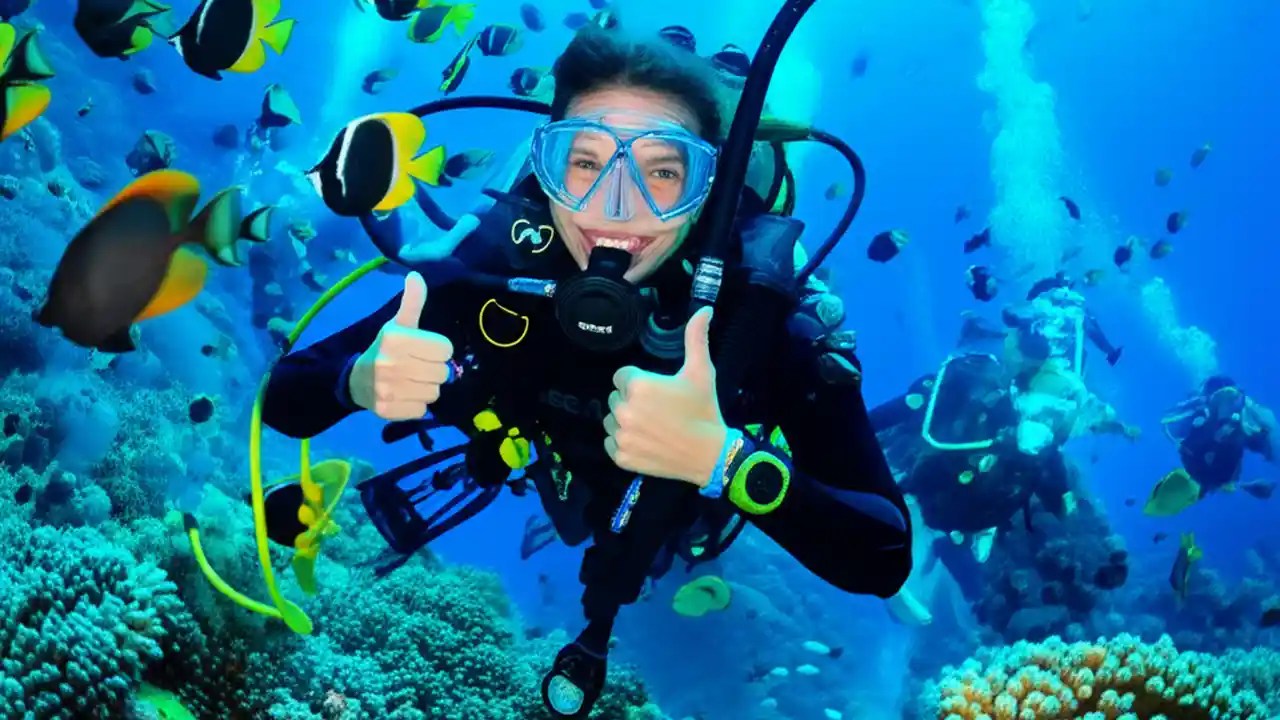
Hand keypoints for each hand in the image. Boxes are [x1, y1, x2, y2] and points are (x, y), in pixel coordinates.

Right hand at [349, 272, 453, 419]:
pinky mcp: (387, 411)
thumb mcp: (398, 324)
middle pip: (442, 373)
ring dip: (426, 387)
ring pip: (434, 392)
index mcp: (396, 338)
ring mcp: (388, 389)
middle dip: (433, 370)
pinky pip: (422, 409)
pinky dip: (417, 404)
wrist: (356, 380)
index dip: (438, 349)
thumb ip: (412, 302)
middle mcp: (391, 364)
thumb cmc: (385, 349)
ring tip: (411, 381)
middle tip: (418, 367)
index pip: (445, 349)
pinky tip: (404, 395)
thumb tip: (416, 275)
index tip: (424, 350)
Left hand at [603, 307, 728, 485]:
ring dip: (625, 422)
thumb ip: (696, 338)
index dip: (640, 382)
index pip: (622, 376)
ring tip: (652, 426)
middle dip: (633, 401)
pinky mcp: (620, 457)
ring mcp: (621, 436)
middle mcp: (623, 410)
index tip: (659, 392)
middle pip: (616, 398)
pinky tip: (646, 442)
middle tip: (658, 410)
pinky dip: (624, 443)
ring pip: (611, 420)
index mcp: (638, 386)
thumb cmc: (704, 410)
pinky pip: (611, 443)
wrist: (710, 454)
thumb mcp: (701, 372)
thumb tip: (705, 310)